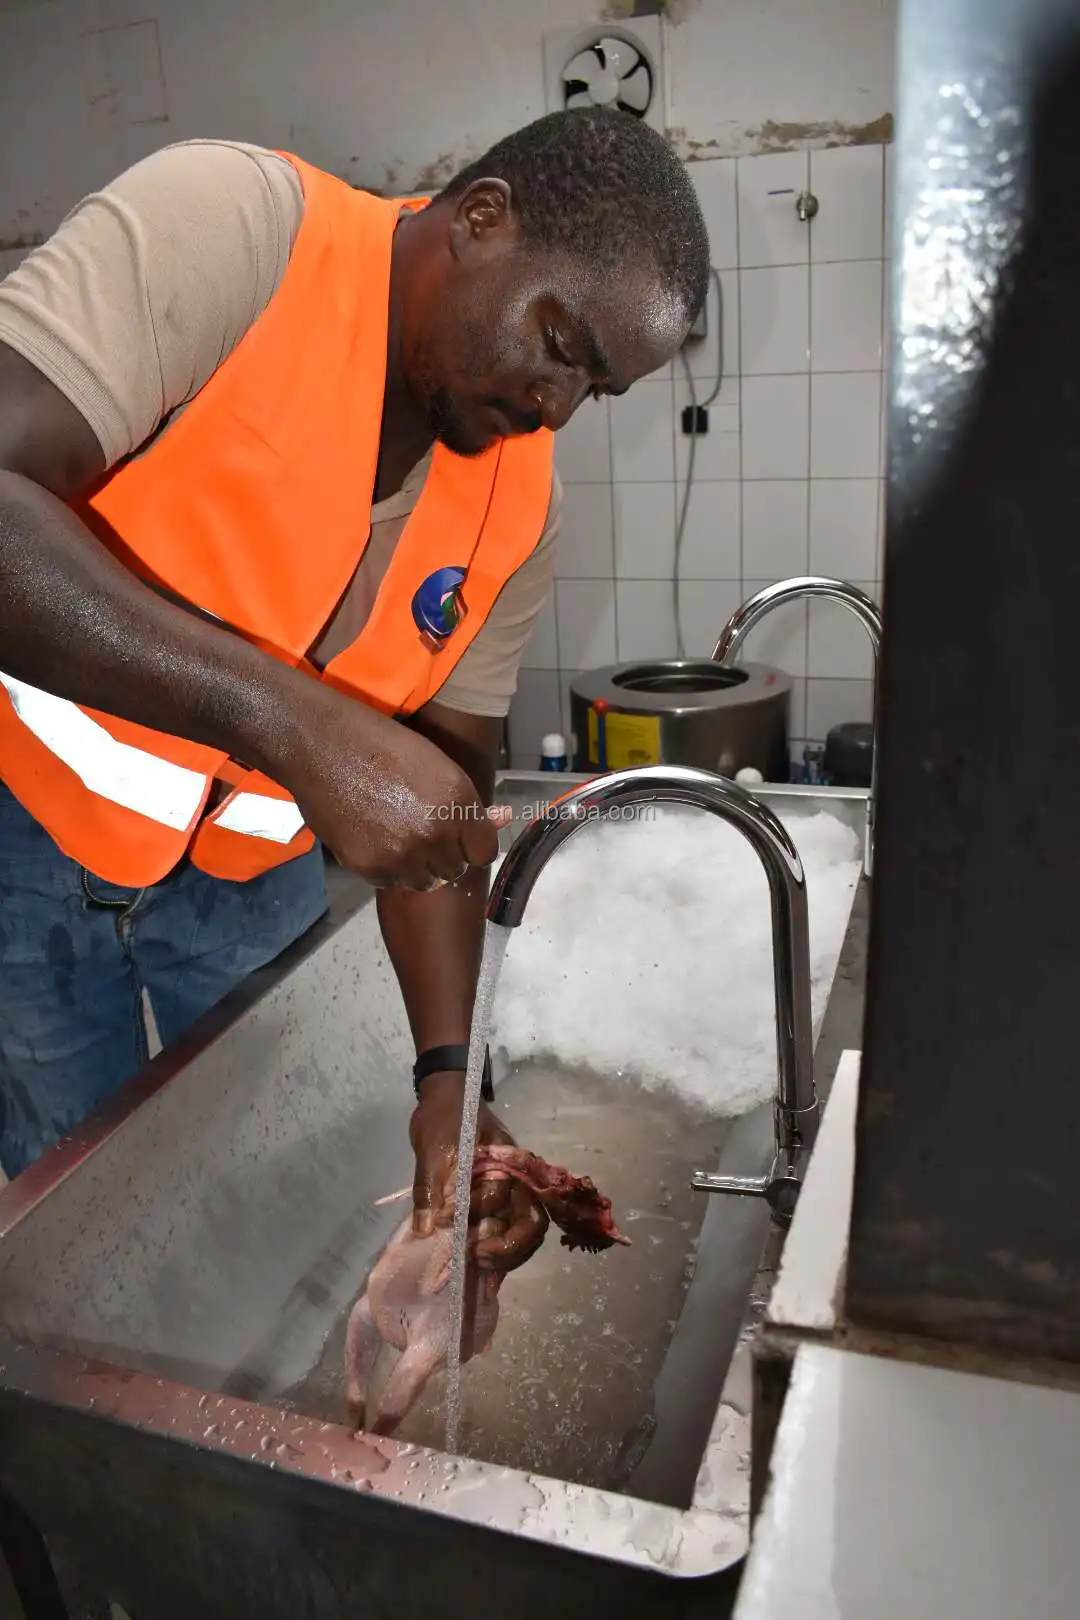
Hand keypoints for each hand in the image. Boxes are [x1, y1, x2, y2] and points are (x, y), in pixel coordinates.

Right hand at [271, 681, 508, 889]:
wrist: (322, 746)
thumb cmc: (382, 744)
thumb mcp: (437, 765)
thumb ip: (468, 802)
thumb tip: (503, 818)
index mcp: (458, 802)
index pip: (485, 852)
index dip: (472, 846)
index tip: (460, 838)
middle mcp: (435, 834)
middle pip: (454, 870)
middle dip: (443, 855)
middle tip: (421, 832)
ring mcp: (401, 855)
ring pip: (423, 882)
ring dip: (416, 867)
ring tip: (397, 838)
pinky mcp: (369, 868)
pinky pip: (390, 882)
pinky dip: (386, 869)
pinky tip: (374, 840)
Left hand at [409, 1072, 547, 1277]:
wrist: (444, 1097)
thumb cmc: (443, 1117)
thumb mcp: (432, 1148)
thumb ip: (430, 1187)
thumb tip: (426, 1228)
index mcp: (506, 1161)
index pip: (505, 1196)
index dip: (480, 1214)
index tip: (449, 1223)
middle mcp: (514, 1178)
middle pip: (530, 1222)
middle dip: (509, 1249)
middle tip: (477, 1260)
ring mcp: (507, 1190)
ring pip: (521, 1231)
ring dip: (505, 1255)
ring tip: (476, 1269)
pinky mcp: (494, 1200)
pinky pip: (503, 1229)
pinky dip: (495, 1251)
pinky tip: (480, 1270)